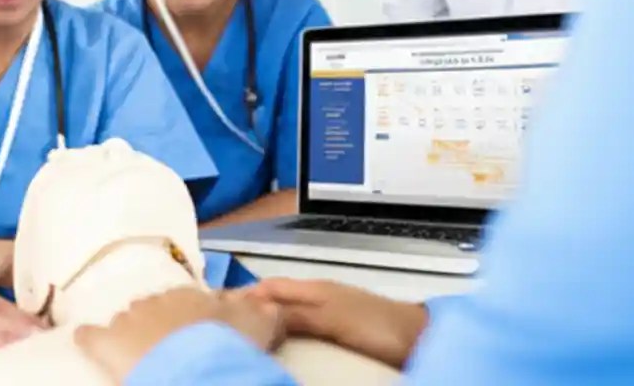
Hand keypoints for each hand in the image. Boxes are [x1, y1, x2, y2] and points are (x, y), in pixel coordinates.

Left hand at [75, 287, 282, 382]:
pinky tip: (85, 340)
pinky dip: (88, 338)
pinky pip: (90, 335)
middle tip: (170, 346)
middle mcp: (157, 300)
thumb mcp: (257, 325)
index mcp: (192, 295)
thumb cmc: (228, 346)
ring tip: (138, 352)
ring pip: (126, 321)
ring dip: (130, 333)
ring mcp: (128, 319)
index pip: (189, 301)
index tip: (198, 334)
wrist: (196, 368)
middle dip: (159, 325)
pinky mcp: (104, 342)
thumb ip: (261, 312)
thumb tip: (270, 304)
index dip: (193, 320)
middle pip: (155, 309)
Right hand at [240, 278, 426, 369]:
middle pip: (274, 297)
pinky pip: (300, 327)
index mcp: (314, 288)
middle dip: (248, 306)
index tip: (213, 307)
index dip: (242, 294)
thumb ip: (296, 313)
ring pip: (287, 311)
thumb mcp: (333, 319)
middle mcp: (318, 296)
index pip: (268, 286)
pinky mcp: (338, 330)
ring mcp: (329, 312)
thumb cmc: (377, 326)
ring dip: (265, 320)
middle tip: (222, 326)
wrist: (420, 339)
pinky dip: (283, 332)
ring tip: (244, 337)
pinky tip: (277, 347)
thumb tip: (253, 310)